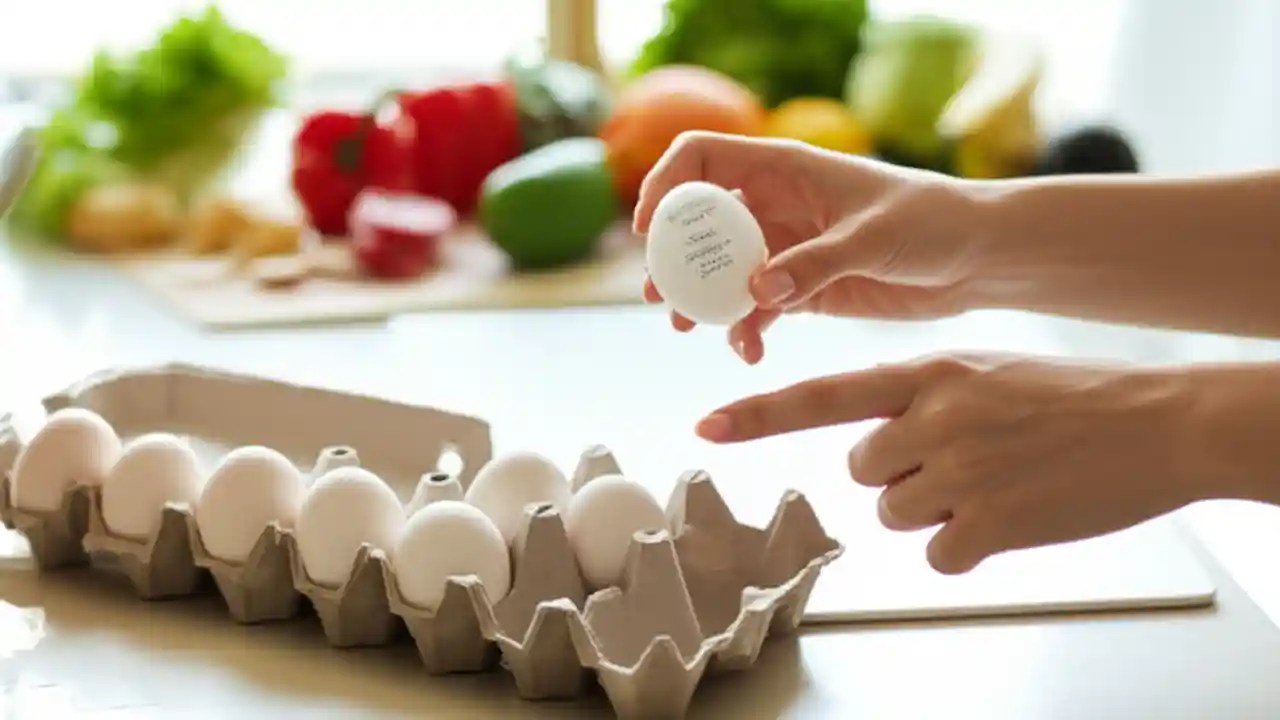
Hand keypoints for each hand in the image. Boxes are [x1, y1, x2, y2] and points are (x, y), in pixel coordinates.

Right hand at [634, 131, 984, 363]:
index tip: (649, 228)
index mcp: (786, 168)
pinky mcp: (803, 288)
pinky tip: (750, 351)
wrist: (977, 259)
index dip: (665, 185)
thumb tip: (756, 290)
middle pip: (700, 222)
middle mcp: (776, 204)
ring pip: (722, 270)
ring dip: (701, 300)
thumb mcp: (873, 237)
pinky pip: (756, 308)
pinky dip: (745, 330)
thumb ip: (814, 263)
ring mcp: (786, 248)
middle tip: (659, 296)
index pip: (701, 157)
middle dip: (673, 258)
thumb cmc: (934, 222)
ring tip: (688, 330)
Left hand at [693, 353, 1203, 573]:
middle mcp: (932, 419)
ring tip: (994, 480)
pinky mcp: (987, 525)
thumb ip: (920, 397)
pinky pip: (938, 553)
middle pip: (861, 468)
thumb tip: (873, 447)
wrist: (1157, 422)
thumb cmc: (1070, 395)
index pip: (823, 396)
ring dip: (934, 508)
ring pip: (894, 512)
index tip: (707, 426)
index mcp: (928, 372)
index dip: (760, 414)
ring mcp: (959, 473)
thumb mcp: (983, 370)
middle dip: (899, 471)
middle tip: (963, 458)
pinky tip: (1010, 513)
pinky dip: (968, 546)